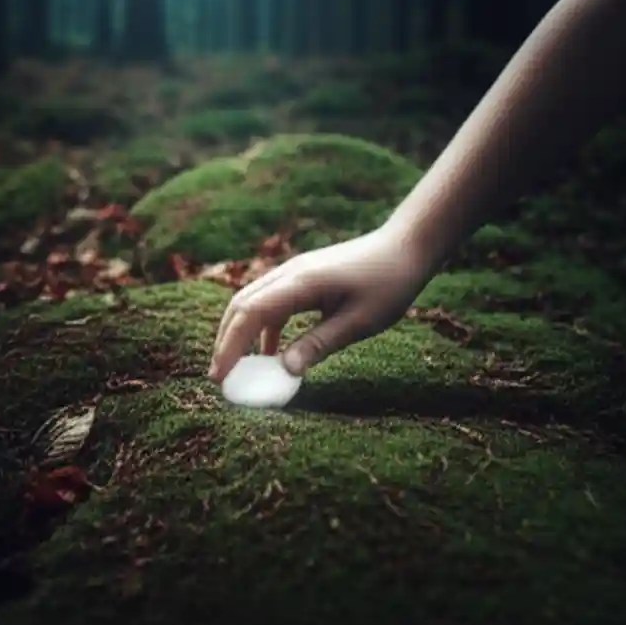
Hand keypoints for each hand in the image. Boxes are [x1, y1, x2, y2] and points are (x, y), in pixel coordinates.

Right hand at [208, 225, 437, 381]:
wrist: (406, 246)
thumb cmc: (389, 283)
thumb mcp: (359, 322)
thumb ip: (319, 344)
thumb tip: (284, 371)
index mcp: (301, 283)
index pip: (250, 314)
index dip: (229, 346)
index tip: (219, 377)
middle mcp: (289, 273)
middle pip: (241, 305)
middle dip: (225, 341)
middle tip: (219, 378)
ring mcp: (294, 273)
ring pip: (252, 302)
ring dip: (241, 334)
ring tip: (239, 370)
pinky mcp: (303, 278)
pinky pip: (271, 302)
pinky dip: (262, 328)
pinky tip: (271, 354)